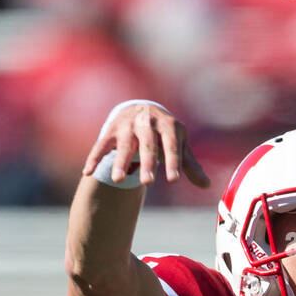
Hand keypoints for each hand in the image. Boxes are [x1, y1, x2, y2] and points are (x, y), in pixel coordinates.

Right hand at [82, 102, 209, 188]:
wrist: (141, 109)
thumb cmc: (164, 134)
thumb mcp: (178, 145)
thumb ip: (190, 165)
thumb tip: (208, 186)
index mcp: (168, 125)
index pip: (171, 145)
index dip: (173, 161)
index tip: (174, 180)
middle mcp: (147, 122)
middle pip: (148, 144)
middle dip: (147, 162)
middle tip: (148, 183)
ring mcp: (127, 126)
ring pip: (123, 145)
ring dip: (120, 162)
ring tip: (119, 181)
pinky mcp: (110, 132)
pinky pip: (100, 146)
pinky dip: (94, 158)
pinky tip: (88, 173)